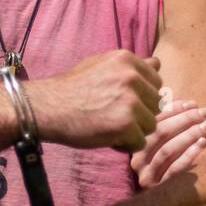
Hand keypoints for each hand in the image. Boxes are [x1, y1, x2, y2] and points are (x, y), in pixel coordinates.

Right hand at [25, 51, 162, 150]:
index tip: (121, 102)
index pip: (156, 82)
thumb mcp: (101, 66)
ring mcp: (130, 101)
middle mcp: (132, 77)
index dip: (142, 96)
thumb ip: (130, 67)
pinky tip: (108, 138)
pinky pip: (139, 142)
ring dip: (133, 131)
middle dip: (140, 114)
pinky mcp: (125, 124)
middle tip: (113, 116)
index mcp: (127, 60)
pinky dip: (125, 145)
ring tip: (110, 127)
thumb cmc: (72, 89)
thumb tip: (157, 63)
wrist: (48, 107)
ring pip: (151, 125)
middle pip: (156, 104)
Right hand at [131, 99, 205, 187]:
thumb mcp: (163, 145)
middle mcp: (137, 160)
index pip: (154, 122)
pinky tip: (204, 143)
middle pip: (161, 133)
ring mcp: (146, 175)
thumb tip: (189, 105)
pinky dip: (190, 154)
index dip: (175, 110)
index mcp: (136, 145)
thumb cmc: (166, 168)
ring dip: (190, 135)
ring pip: (167, 150)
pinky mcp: (158, 189)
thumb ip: (171, 126)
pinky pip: (175, 169)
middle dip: (185, 120)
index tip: (194, 104)